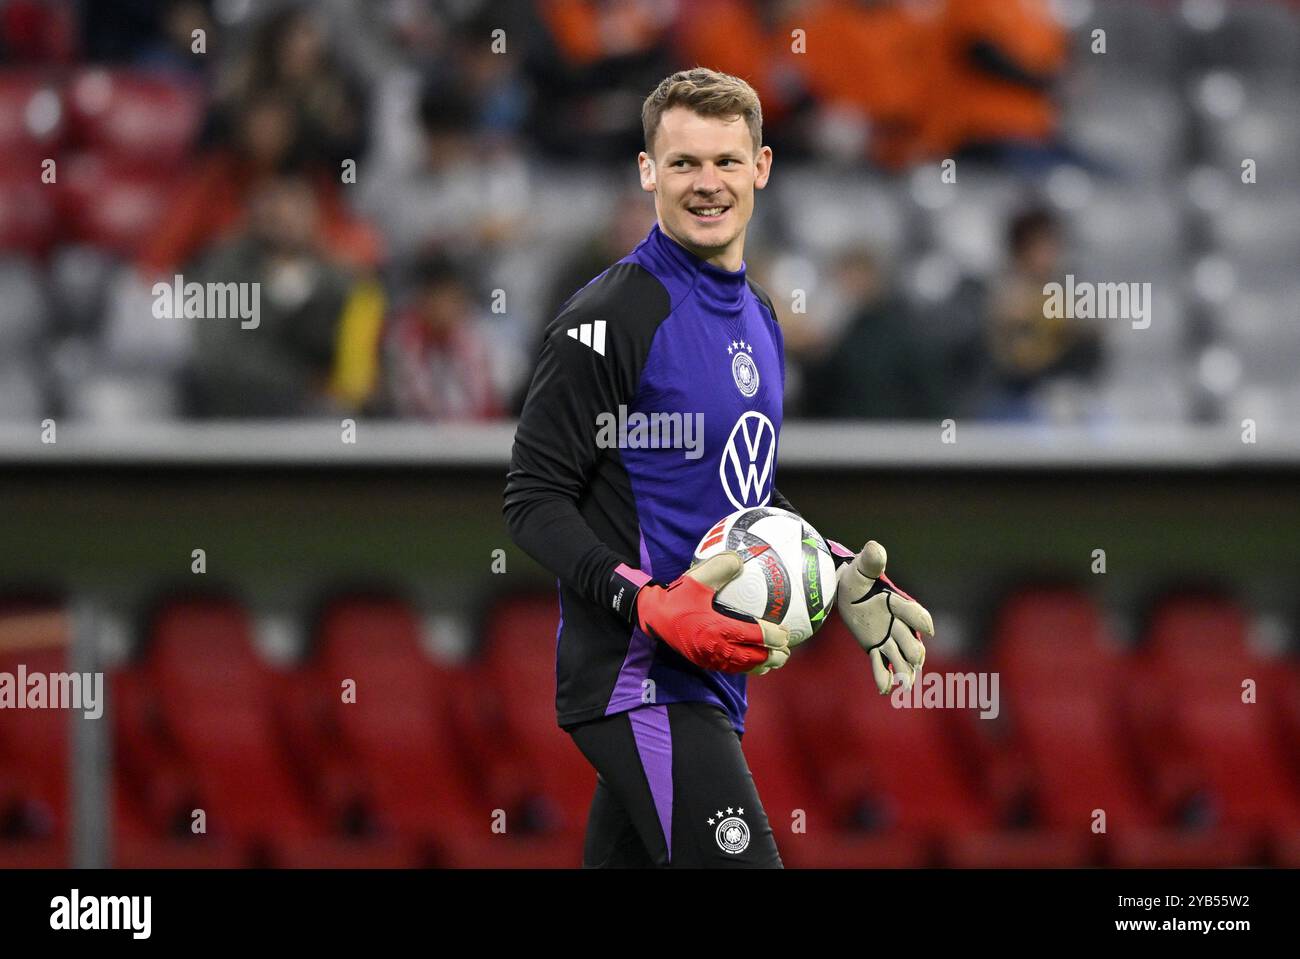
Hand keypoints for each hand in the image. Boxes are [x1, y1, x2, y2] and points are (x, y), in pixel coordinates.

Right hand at [634, 552, 790, 674]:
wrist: (652, 618)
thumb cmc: (675, 598)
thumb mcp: (696, 580)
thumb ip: (719, 568)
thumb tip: (739, 559)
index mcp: (718, 630)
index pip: (755, 637)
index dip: (774, 637)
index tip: (786, 632)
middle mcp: (718, 648)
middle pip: (755, 658)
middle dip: (775, 656)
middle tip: (787, 650)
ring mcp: (711, 659)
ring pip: (745, 668)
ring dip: (763, 665)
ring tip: (775, 660)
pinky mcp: (705, 662)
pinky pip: (732, 669)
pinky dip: (747, 667)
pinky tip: (752, 661)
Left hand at [835, 541, 933, 692]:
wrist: (844, 591)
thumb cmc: (857, 577)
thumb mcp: (862, 568)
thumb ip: (871, 560)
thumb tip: (875, 548)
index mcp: (897, 604)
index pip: (914, 613)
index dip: (921, 620)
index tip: (929, 630)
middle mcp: (898, 624)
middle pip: (911, 642)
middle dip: (913, 653)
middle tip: (912, 663)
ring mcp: (888, 638)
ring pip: (901, 659)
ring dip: (904, 672)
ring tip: (904, 686)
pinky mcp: (875, 648)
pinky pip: (881, 665)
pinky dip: (883, 678)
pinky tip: (883, 690)